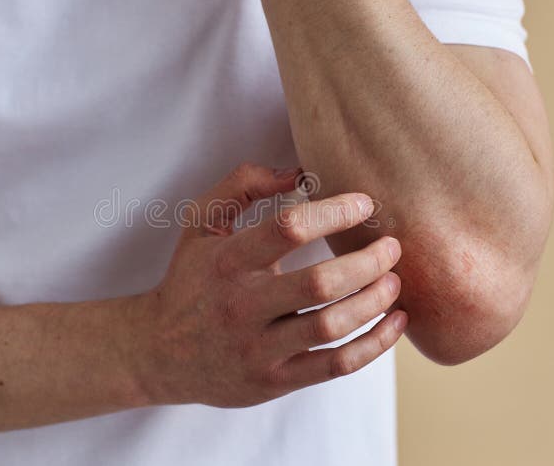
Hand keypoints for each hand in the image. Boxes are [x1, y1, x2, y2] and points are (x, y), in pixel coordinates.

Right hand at [135, 163, 406, 407]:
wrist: (158, 352)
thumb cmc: (189, 279)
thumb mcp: (199, 222)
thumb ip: (241, 184)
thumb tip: (297, 172)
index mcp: (226, 261)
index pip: (288, 228)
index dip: (334, 211)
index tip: (364, 203)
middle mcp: (240, 305)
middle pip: (320, 282)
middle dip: (368, 261)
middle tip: (392, 246)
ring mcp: (257, 347)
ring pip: (331, 325)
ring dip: (375, 301)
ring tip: (395, 281)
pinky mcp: (273, 381)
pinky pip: (334, 366)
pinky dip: (374, 345)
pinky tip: (395, 323)